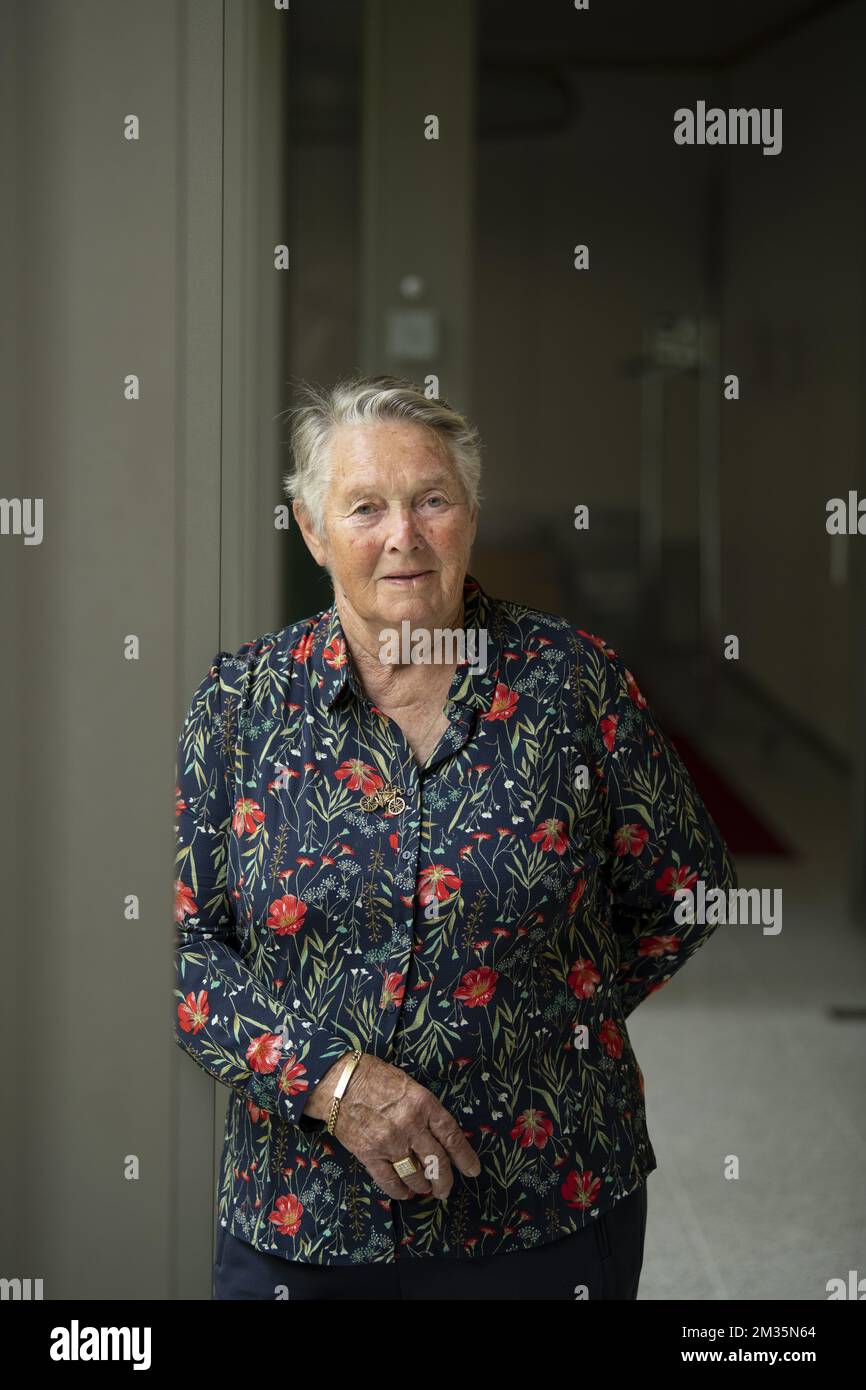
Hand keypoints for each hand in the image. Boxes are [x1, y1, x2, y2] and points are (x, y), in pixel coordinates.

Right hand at [303, 1052, 481, 1200]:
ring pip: (415, 1175)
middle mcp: (410, 1125)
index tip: (473, 1170)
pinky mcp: (370, 1155)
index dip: (465, 1156)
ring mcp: (390, 1143)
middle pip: (437, 1162)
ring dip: (422, 1186)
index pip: (451, 1136)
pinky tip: (404, 1193)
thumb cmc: (375, 1077)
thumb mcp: (408, 1085)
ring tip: (424, 1188)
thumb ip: (424, 1110)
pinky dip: (399, 1191)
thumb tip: (437, 1136)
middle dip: (444, 1181)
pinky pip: (389, 1181)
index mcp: (423, 1104)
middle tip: (445, 1190)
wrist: (338, 1082)